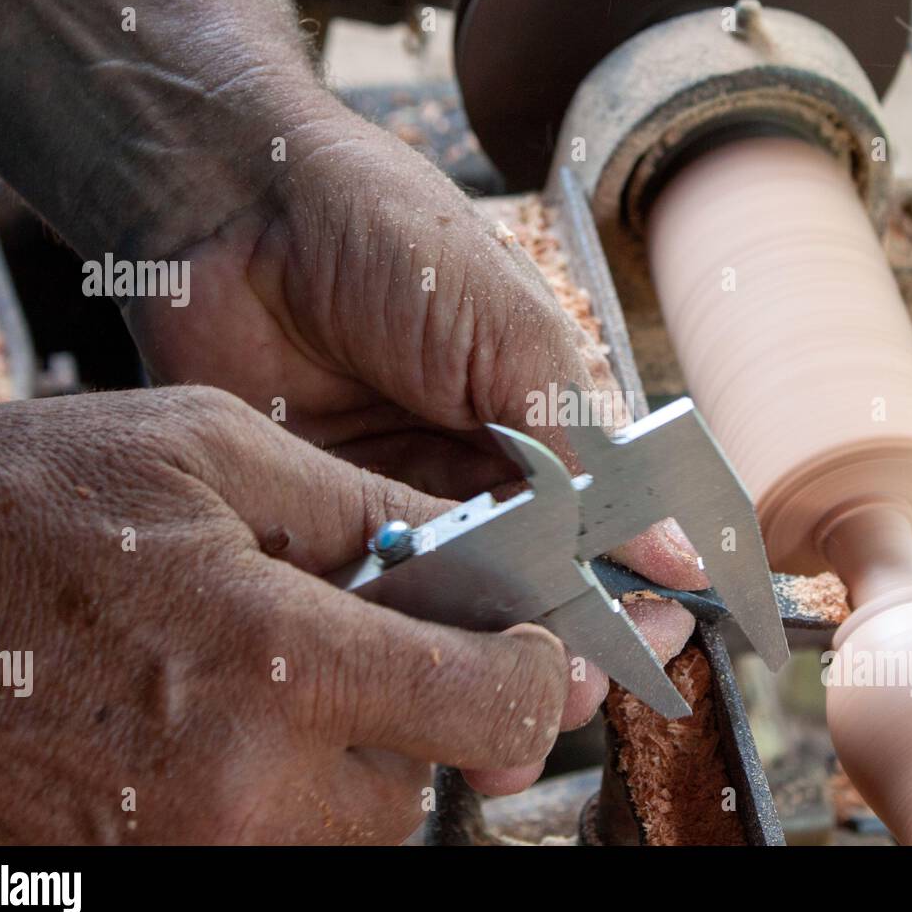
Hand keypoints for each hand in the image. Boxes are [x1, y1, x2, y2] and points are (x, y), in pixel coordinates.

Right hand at [0, 387, 570, 842]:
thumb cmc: (12, 512)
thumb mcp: (196, 448)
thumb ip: (352, 503)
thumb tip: (467, 538)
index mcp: (270, 662)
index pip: (484, 705)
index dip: (529, 674)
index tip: (524, 647)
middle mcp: (242, 789)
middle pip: (418, 779)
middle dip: (413, 710)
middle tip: (349, 642)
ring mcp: (186, 855)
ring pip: (348, 826)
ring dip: (342, 756)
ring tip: (258, 677)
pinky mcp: (138, 880)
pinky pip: (266, 851)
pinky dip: (272, 794)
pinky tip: (207, 723)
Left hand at [120, 104, 704, 792]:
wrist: (240, 206)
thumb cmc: (392, 241)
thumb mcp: (511, 329)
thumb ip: (580, 442)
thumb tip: (671, 544)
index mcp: (537, 426)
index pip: (605, 525)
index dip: (634, 583)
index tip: (661, 637)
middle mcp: (474, 475)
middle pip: (532, 579)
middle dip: (561, 635)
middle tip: (580, 687)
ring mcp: (398, 503)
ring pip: (456, 600)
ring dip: (482, 649)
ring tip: (508, 706)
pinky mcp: (321, 521)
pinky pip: (371, 590)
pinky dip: (394, 628)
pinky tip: (416, 665)